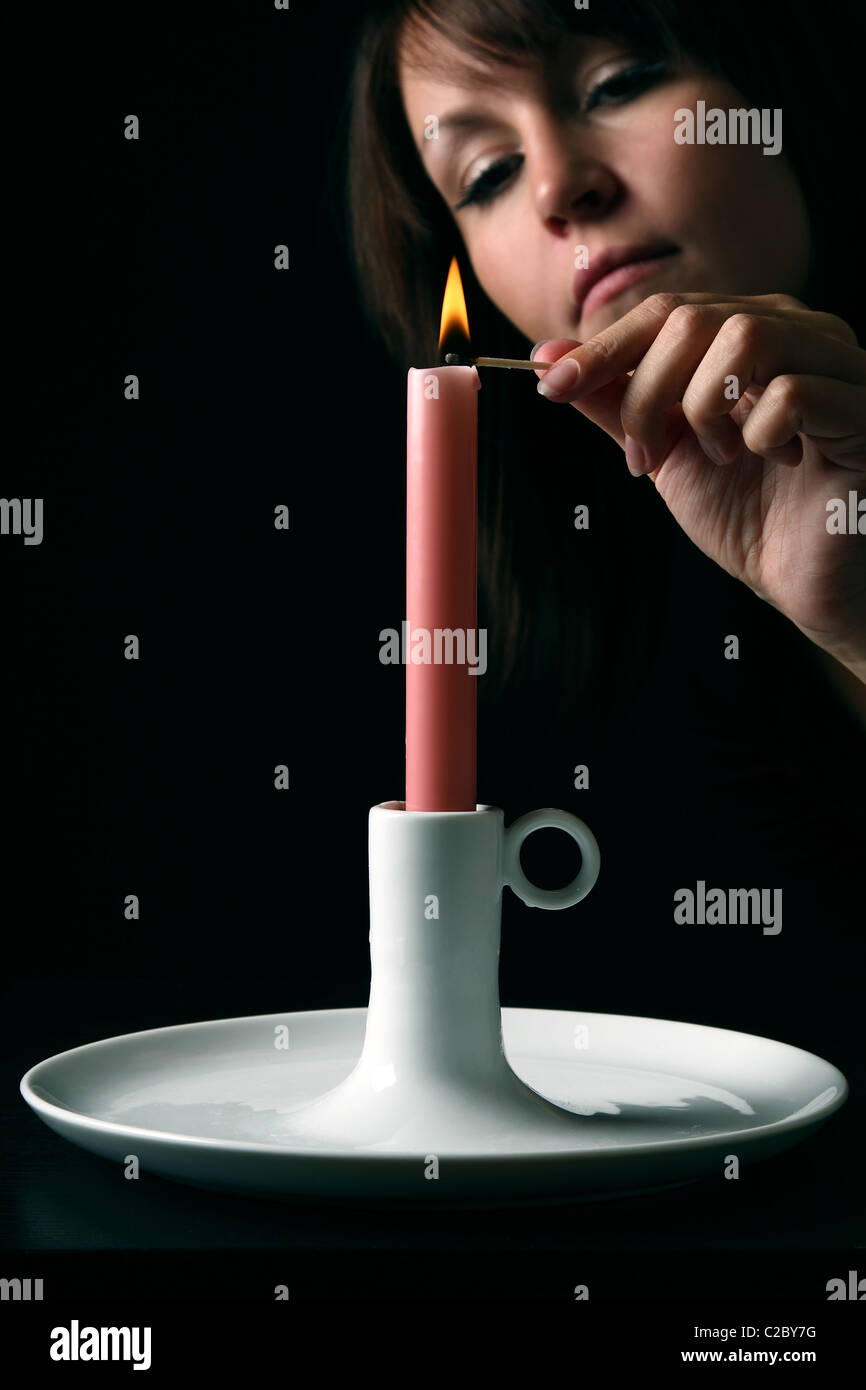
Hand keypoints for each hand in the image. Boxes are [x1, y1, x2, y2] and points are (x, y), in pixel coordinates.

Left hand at [533, 293, 865, 680]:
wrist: (807, 581)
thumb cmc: (747, 514)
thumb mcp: (666, 453)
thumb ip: (614, 404)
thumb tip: (547, 358)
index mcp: (752, 332)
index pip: (666, 311)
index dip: (602, 348)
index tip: (550, 388)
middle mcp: (798, 332)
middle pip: (692, 318)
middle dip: (646, 393)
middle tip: (647, 459)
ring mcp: (838, 364)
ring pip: (743, 338)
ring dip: (704, 410)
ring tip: (720, 457)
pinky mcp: (863, 409)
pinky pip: (792, 393)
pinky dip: (762, 434)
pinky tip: (778, 462)